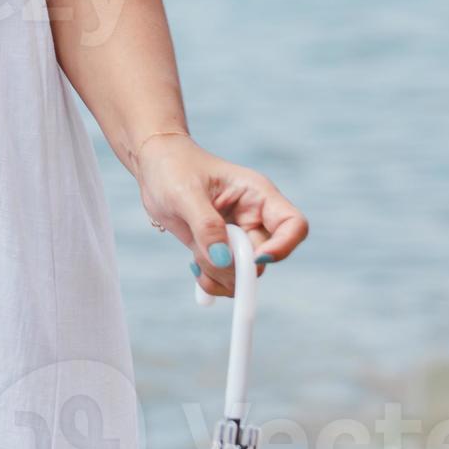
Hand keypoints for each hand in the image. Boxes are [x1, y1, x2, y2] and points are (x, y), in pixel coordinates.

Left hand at [129, 132, 306, 297]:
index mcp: (257, 195)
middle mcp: (255, 218)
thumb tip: (224, 259)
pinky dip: (212, 281)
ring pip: (245, 274)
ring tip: (194, 254)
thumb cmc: (172, 167)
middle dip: (235, 266)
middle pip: (265, 258)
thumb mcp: (185, 193)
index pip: (294, 225)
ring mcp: (239, 237)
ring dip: (219, 274)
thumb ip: (206, 225)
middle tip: (203, 256)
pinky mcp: (223, 251)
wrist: (154, 167)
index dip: (284, 247)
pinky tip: (193, 265)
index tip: (255, 259)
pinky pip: (228, 279)